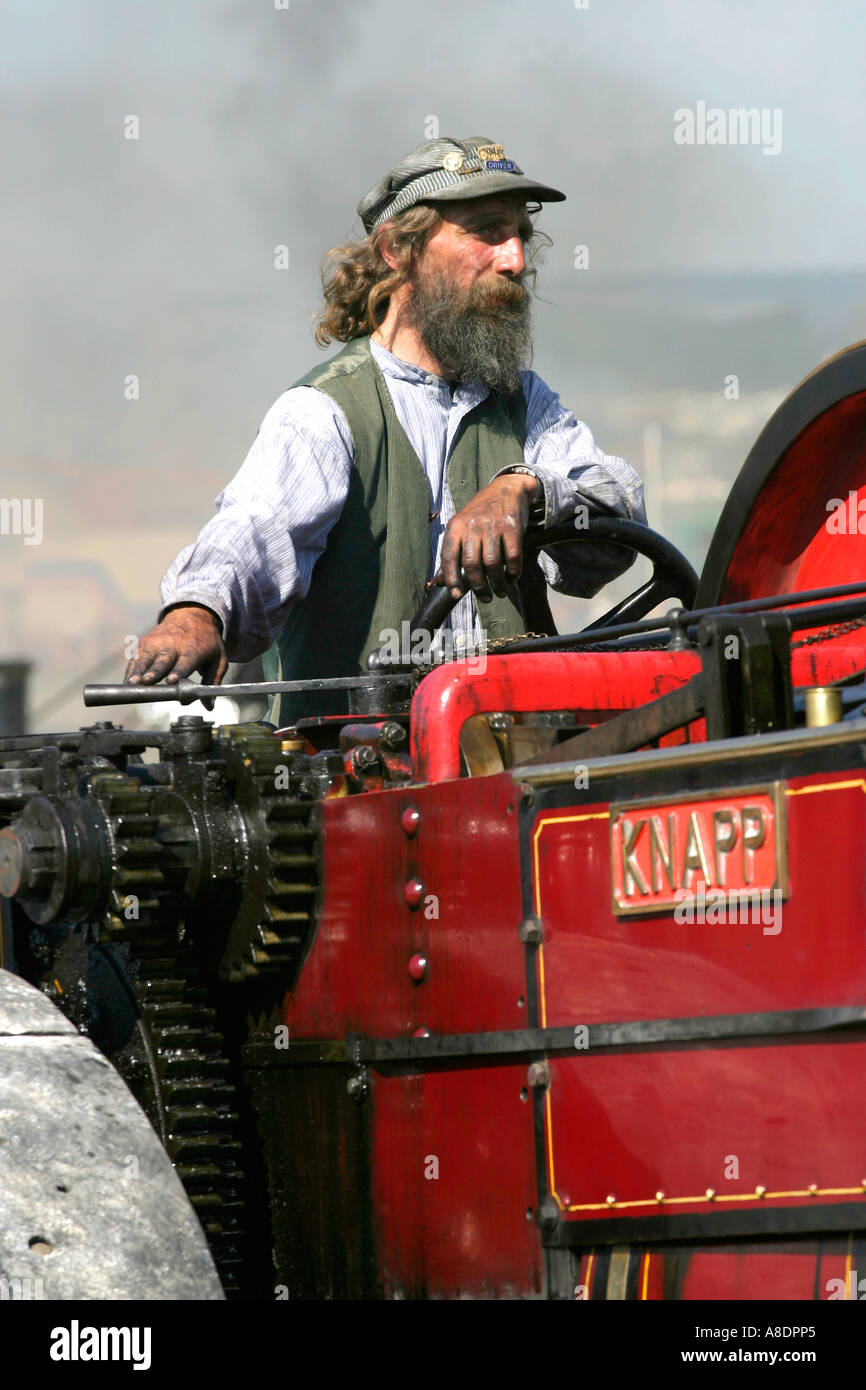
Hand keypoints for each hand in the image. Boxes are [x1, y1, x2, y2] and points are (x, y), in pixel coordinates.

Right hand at [124, 605, 227, 700]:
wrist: (191, 614)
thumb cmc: (206, 641)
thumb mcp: (218, 658)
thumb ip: (213, 681)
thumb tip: (208, 706)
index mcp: (193, 649)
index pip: (185, 662)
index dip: (177, 671)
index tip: (171, 681)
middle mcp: (173, 644)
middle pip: (162, 660)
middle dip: (154, 671)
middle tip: (147, 682)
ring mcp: (156, 643)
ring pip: (146, 658)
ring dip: (138, 671)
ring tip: (131, 683)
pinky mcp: (144, 643)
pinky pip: (136, 658)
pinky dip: (131, 670)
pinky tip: (127, 682)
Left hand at [434, 473, 536, 601]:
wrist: (506, 490)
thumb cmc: (480, 515)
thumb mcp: (461, 528)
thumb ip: (451, 554)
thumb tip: (438, 582)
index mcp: (456, 527)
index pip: (449, 557)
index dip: (451, 579)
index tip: (456, 594)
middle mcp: (472, 526)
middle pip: (472, 564)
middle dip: (478, 586)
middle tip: (485, 597)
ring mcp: (493, 526)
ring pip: (492, 563)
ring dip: (498, 583)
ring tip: (500, 591)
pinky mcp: (512, 527)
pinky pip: (512, 556)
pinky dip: (513, 572)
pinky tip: (512, 577)